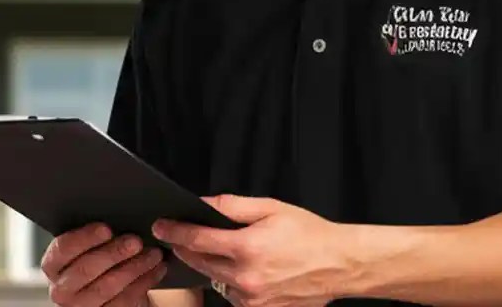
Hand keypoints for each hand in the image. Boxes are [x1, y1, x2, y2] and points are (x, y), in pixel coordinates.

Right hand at [42, 222, 168, 306]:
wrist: (111, 293)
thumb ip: (95, 233)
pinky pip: (124, 301)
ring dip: (135, 267)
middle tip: (136, 241)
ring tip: (153, 253)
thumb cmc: (100, 261)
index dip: (84, 238)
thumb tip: (115, 212)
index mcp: (53, 264)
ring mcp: (80, 306)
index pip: (62, 248)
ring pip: (108, 286)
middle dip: (114, 253)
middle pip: (85, 269)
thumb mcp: (91, 246)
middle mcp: (61, 288)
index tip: (106, 228)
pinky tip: (156, 269)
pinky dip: (144, 282)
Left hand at [152, 195, 349, 306]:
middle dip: (186, 248)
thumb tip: (204, 203)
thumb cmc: (310, 234)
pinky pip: (231, 295)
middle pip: (199, 262)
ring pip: (214, 280)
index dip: (174, 231)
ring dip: (209, 265)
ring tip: (220, 251)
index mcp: (248, 248)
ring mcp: (252, 299)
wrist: (340, 264)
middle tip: (180, 236)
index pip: (197, 240)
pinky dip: (229, 281)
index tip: (161, 226)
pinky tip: (242, 269)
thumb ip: (232, 206)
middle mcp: (246, 277)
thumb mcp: (271, 208)